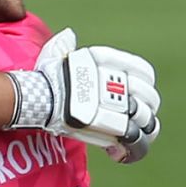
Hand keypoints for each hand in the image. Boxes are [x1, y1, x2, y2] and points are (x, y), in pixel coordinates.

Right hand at [5, 31, 159, 161]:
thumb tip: (68, 36)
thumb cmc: (45, 79)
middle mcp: (115, 80)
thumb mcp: (55, 55)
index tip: (141, 93)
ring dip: (142, 129)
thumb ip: (65, 46)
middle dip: (148, 109)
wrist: (37, 98)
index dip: (147, 85)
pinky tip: (123, 151)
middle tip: (139, 118)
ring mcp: (114, 103)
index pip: (142, 71)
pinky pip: (132, 137)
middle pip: (148, 97)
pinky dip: (132, 147)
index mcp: (107, 62)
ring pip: (143, 118)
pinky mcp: (110, 125)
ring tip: (133, 136)